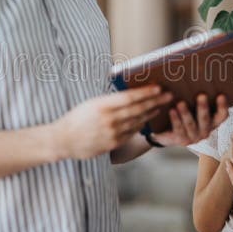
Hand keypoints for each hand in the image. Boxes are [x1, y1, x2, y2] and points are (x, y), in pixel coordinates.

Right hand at [55, 85, 172, 159]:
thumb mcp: (91, 103)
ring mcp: (112, 133)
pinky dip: (140, 125)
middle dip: (155, 101)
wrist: (63, 140)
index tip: (158, 87)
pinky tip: (146, 120)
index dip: (146, 92)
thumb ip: (110, 100)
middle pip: (138, 109)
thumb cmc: (76, 118)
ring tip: (160, 106)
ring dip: (150, 113)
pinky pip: (131, 133)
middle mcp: (109, 119)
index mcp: (102, 105)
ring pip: (137, 121)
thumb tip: (129, 94)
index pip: (129, 97)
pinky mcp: (113, 143)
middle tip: (168, 96)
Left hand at [149, 94, 228, 146]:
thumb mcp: (193, 106)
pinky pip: (178, 129)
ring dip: (186, 113)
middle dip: (203, 107)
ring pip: (191, 124)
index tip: (221, 95)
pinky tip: (171, 110)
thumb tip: (199, 74)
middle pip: (206, 119)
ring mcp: (194, 137)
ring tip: (181, 103)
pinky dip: (175, 119)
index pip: (222, 115)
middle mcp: (205, 131)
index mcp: (212, 121)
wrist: (168, 132)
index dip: (223, 106)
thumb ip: (198, 97)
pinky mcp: (181, 140)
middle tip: (201, 96)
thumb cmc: (184, 114)